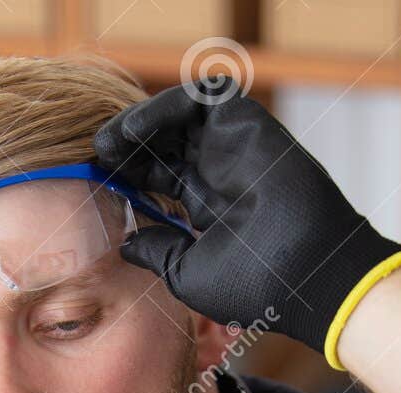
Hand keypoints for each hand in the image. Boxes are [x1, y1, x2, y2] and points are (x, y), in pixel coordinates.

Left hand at [94, 76, 400, 362]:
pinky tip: (134, 131)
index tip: (100, 182)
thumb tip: (125, 243)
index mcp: (208, 207)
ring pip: (178, 118)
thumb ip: (155, 251)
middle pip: (164, 146)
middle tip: (97, 159)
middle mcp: (219, 173)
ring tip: (108, 145)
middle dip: (127, 149)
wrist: (303, 272)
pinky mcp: (246, 124)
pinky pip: (201, 98)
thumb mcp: (186, 273)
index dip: (129, 176)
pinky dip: (164, 107)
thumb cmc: (252, 285)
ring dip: (139, 125)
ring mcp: (232, 147)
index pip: (160, 179)